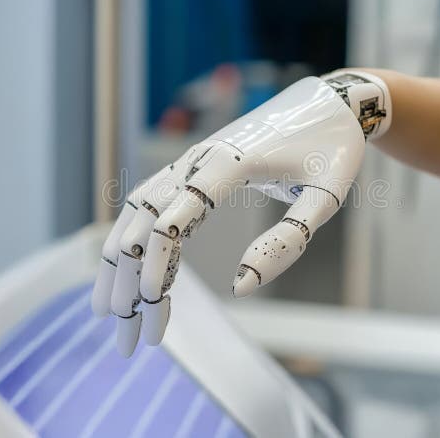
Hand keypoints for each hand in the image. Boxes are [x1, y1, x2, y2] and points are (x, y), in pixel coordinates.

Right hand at [91, 72, 390, 355]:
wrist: (330, 102)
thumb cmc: (333, 151)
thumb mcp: (327, 196)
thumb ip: (288, 240)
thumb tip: (240, 286)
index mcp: (229, 163)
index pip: (174, 218)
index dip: (157, 263)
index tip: (150, 304)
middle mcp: (197, 158)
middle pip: (143, 222)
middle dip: (129, 281)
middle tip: (124, 337)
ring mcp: (190, 160)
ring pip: (135, 212)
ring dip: (117, 263)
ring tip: (106, 312)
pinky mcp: (192, 166)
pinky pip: (148, 202)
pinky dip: (130, 238)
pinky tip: (123, 269)